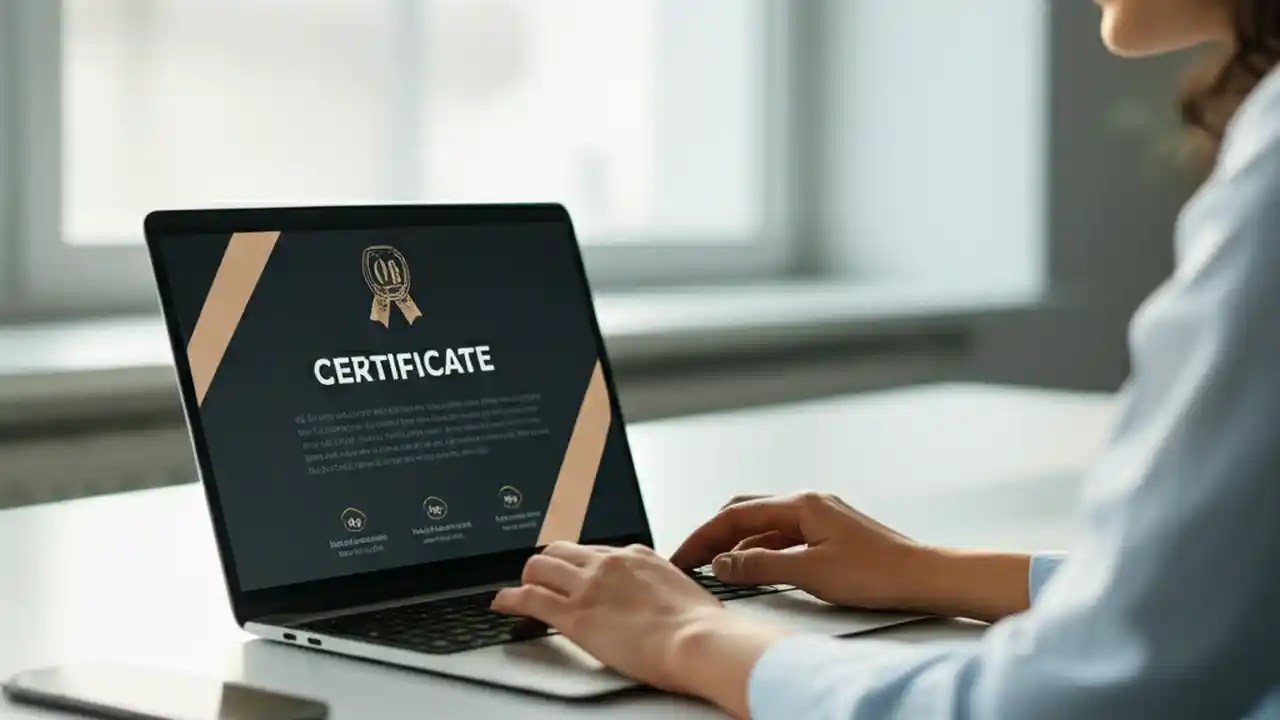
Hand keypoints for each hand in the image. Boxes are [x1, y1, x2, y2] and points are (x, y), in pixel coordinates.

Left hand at [492, 542, 789, 714]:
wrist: (699, 640)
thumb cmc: (702, 626)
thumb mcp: (683, 592)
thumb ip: (663, 590)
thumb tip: (667, 603)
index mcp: (638, 556)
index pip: (596, 551)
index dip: (581, 564)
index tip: (576, 574)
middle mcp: (610, 563)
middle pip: (563, 550)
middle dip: (549, 564)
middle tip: (543, 578)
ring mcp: (589, 586)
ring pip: (541, 566)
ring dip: (529, 577)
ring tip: (521, 589)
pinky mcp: (574, 614)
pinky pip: (531, 599)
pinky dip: (512, 599)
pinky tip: (503, 603)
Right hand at [671, 492, 1031, 620]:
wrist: (924, 576)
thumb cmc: (878, 573)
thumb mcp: (810, 572)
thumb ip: (760, 566)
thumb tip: (723, 562)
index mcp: (801, 504)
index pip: (735, 514)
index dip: (703, 536)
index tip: (682, 555)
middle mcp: (809, 503)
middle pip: (746, 512)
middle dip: (714, 535)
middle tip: (691, 559)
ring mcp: (821, 516)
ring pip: (764, 525)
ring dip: (737, 544)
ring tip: (715, 567)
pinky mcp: (830, 533)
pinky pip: (782, 536)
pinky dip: (760, 550)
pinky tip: (754, 569)